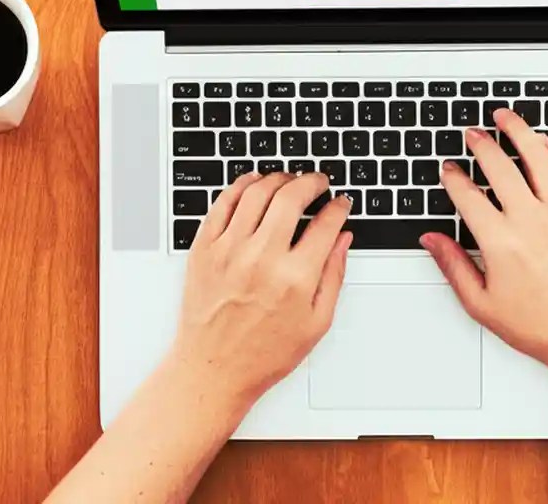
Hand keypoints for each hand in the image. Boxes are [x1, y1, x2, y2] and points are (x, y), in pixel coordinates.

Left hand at [172, 172, 353, 404]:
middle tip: (317, 182)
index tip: (340, 203)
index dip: (338, 206)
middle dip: (312, 182)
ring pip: (257, 191)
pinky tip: (253, 183)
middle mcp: (261, 259)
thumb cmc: (262, 354)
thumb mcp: (316, 323)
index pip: (325, 223)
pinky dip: (240, 185)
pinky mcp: (204, 249)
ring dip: (278, 178)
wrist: (212, 370)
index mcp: (295, 278)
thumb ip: (334, 275)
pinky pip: (223, 203)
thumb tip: (343, 239)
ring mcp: (229, 251)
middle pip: (292, 195)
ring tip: (288, 181)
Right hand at [419, 109, 547, 378]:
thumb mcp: (481, 303)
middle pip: (499, 166)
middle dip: (480, 144)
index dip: (453, 177)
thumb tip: (432, 240)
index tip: (447, 169)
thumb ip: (453, 265)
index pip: (468, 195)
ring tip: (504, 117)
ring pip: (536, 157)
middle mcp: (529, 220)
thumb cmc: (539, 324)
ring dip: (517, 131)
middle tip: (470, 134)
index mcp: (500, 242)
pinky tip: (543, 142)